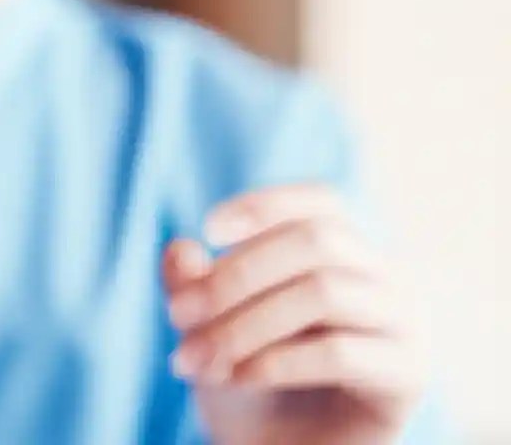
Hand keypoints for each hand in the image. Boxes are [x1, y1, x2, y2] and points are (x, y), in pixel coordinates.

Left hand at [162, 185, 426, 444]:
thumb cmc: (248, 383)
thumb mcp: (207, 327)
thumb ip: (192, 286)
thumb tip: (179, 250)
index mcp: (344, 253)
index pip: (319, 202)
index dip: (266, 206)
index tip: (208, 230)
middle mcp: (384, 277)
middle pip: (316, 241)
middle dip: (236, 275)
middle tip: (178, 313)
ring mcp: (405, 323)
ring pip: (323, 293)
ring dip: (245, 324)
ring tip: (195, 359)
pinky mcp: (408, 375)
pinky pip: (340, 352)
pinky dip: (277, 362)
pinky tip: (237, 377)